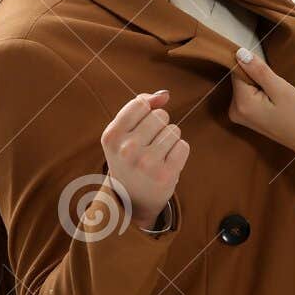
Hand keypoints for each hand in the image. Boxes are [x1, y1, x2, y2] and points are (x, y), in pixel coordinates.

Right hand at [100, 90, 188, 228]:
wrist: (132, 199)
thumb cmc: (129, 156)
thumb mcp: (123, 131)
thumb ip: (141, 106)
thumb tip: (165, 94)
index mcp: (111, 136)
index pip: (141, 103)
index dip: (146, 112)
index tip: (139, 128)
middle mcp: (126, 149)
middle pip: (161, 115)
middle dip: (159, 127)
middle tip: (148, 146)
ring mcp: (146, 163)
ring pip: (174, 130)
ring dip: (169, 140)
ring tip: (157, 156)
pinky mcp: (165, 174)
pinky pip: (183, 146)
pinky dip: (178, 153)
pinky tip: (166, 164)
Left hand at [229, 48, 294, 166]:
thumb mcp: (280, 89)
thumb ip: (258, 70)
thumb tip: (239, 53)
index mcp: (241, 104)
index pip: (237, 71)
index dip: (255, 67)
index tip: (270, 76)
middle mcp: (234, 110)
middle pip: (239, 78)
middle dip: (257, 77)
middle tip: (276, 88)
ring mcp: (238, 115)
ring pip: (244, 85)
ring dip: (259, 85)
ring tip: (276, 96)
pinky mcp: (245, 116)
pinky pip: (247, 95)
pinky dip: (259, 93)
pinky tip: (273, 101)